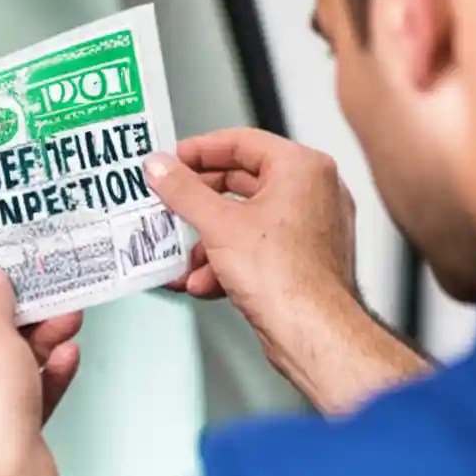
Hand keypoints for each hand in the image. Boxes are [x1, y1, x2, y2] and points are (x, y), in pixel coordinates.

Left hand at [0, 269, 81, 475]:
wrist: (4, 474)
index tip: (13, 282)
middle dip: (22, 320)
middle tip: (52, 300)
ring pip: (7, 369)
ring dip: (40, 344)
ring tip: (70, 320)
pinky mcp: (1, 437)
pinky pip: (22, 397)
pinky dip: (44, 377)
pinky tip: (67, 357)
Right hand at [143, 128, 357, 369]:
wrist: (313, 334)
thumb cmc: (287, 277)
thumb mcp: (218, 224)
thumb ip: (183, 190)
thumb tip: (161, 168)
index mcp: (302, 169)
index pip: (242, 142)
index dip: (199, 150)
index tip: (172, 162)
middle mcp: (314, 192)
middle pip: (241, 182)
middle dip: (199, 203)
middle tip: (169, 203)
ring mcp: (312, 227)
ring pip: (246, 221)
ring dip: (208, 240)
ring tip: (182, 254)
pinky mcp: (304, 260)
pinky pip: (257, 248)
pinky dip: (227, 261)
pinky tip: (203, 281)